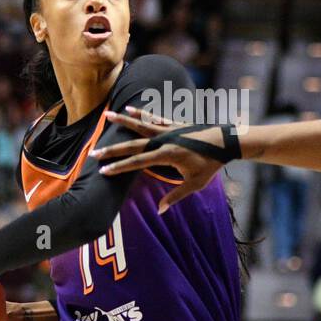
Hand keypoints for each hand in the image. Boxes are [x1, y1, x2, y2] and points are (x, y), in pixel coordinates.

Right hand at [90, 107, 222, 213]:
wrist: (226, 142)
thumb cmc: (211, 165)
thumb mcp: (195, 184)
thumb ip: (176, 196)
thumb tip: (160, 211)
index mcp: (167, 155)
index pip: (137, 162)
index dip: (119, 168)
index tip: (103, 170)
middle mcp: (164, 140)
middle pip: (133, 144)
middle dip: (113, 149)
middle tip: (94, 152)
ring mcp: (168, 130)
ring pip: (141, 125)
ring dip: (122, 121)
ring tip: (106, 115)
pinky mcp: (174, 124)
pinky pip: (153, 118)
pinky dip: (140, 114)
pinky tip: (129, 109)